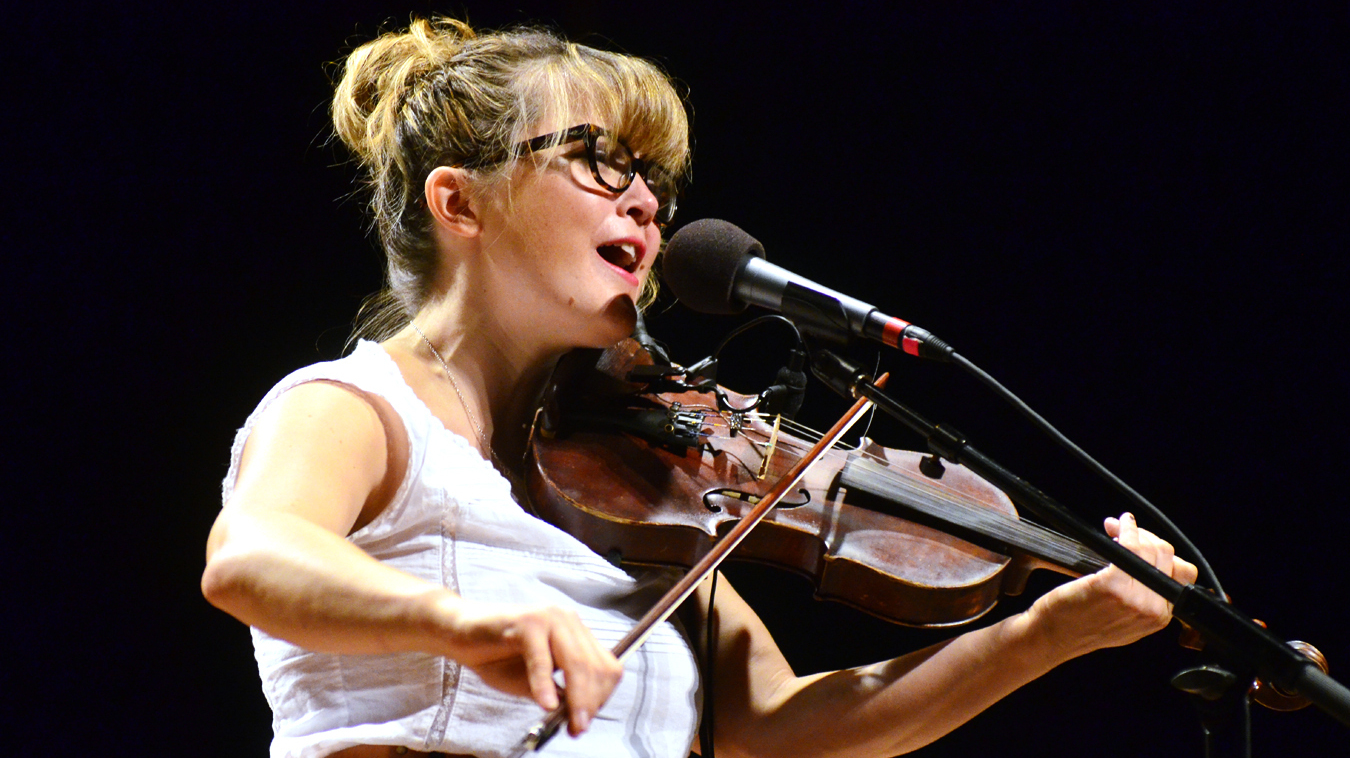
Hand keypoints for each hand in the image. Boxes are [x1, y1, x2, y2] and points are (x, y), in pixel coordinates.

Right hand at [437, 597, 623, 736]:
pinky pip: (542, 659)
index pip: (607, 665)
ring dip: (576, 698)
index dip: (602, 697)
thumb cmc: (497, 657)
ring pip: (576, 663)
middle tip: (578, 728)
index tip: (585, 721)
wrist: (460, 634)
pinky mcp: (527, 621)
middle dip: (590, 702)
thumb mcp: (535, 682)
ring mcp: (549, 617)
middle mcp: (568, 620)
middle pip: (595, 667)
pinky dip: (544, 685)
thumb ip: (559, 693)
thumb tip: (580, 716)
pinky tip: (545, 704)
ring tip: (568, 722)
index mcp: (576, 632)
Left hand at [1026, 512, 1199, 660]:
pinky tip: (1113, 527)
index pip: (1182, 573)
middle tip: (1123, 531)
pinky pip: (1130, 548)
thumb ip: (1145, 597)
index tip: (1142, 543)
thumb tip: (1151, 557)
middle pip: (1167, 557)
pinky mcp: (1113, 586)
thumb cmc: (1080, 624)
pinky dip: (1125, 531)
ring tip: (1116, 527)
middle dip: (1147, 537)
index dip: (1162, 552)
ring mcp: (1135, 599)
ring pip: (1150, 549)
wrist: (1052, 637)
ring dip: (1134, 531)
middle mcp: (1154, 610)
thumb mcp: (1125, 619)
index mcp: (1161, 618)